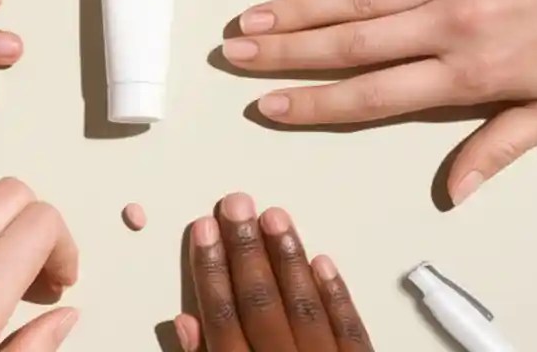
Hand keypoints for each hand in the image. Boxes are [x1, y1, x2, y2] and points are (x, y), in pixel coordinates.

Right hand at [174, 193, 373, 350]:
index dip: (210, 270)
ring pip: (304, 309)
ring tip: (275, 215)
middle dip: (246, 249)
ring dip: (288, 258)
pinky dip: (336, 295)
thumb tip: (186, 321)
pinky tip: (322, 260)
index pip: (223, 319)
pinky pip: (350, 332)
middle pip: (260, 304)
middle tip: (236, 204)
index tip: (204, 229)